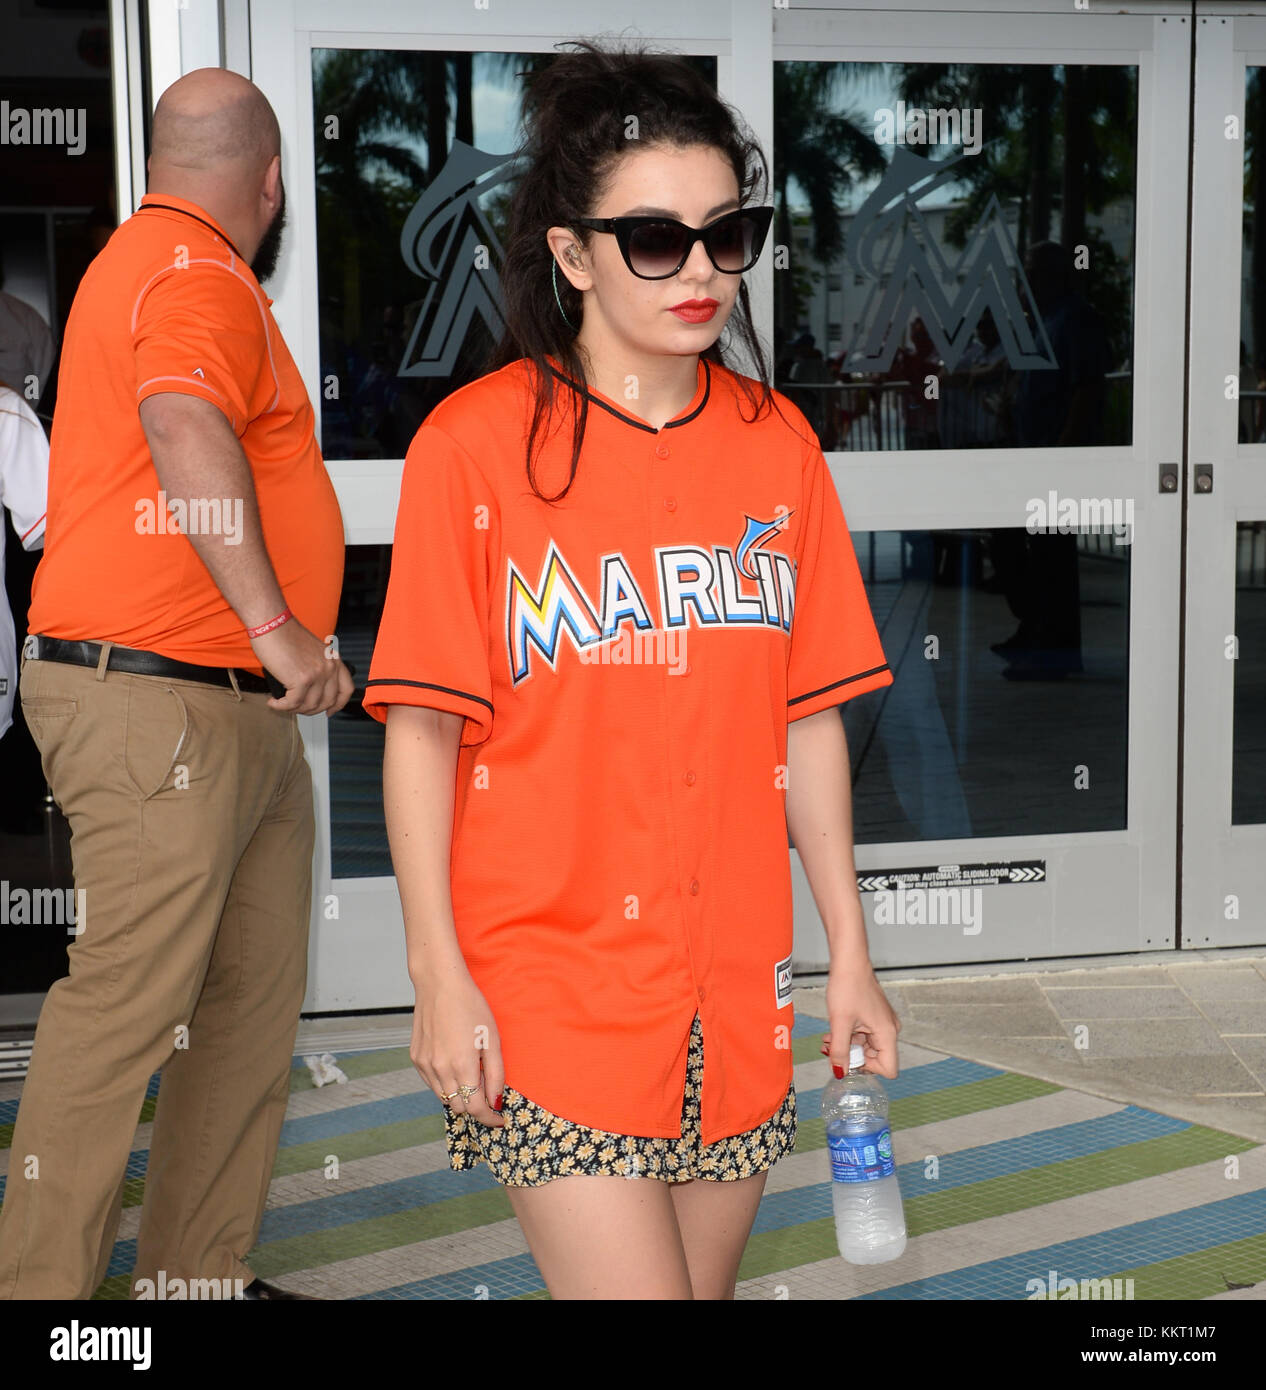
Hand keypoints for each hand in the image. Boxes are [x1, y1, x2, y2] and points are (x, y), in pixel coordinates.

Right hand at [250, 618, 353, 715]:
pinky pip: (292, 704)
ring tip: (281, 702)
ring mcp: (317, 674)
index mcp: (334, 660)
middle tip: (296, 708)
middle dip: (311, 710)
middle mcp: (329, 667)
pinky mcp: (302, 680)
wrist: (272, 624)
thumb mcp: (312, 651)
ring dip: (294, 709)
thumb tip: (311, 691)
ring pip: (310, 706)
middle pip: (327, 702)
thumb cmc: (285, 635)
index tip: (330, 712)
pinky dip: (280, 706)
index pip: (346, 689)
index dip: (338, 705)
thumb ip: (317, 669)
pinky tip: (273, 702)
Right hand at [411, 968, 505, 1127]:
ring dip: (459, 1096)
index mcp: (462, 1066)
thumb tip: (496, 1100)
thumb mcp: (492, 1039)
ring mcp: (425, 1065)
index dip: (489, 1118)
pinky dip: (445, 1083)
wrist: (439, 984)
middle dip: (476, 1107)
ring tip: (471, 1077)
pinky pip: (432, 1083)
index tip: (499, 1119)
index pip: (476, 1109)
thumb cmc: (470, 1006)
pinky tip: (454, 1066)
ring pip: (444, 1097)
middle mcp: (440, 1070)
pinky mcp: (416, 1058)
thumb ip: (495, 1074)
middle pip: (459, 1107)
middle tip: (488, 1096)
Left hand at [819, 955, 900, 1079]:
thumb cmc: (848, 986)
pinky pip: (863, 1036)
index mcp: (887, 1033)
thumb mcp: (840, 1023)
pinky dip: (849, 1037)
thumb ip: (840, 1051)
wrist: (849, 961)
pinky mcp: (873, 1017)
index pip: (888, 1068)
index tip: (847, 1059)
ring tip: (827, 1040)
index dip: (866, 1069)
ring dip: (847, 1047)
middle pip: (875, 1059)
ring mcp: (882, 1023)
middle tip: (830, 1049)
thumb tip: (839, 1073)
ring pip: (866, 1047)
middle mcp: (889, 1030)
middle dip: (851, 1057)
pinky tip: (832, 1032)